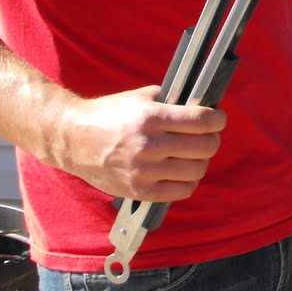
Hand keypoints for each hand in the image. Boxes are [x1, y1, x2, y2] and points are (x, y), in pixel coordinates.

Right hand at [53, 85, 226, 199]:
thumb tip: (203, 107)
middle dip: (212, 139)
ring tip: (194, 154)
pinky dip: (188, 182)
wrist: (73, 139)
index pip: (203, 121)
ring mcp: (143, 171)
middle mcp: (149, 145)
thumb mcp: (141, 98)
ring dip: (201, 161)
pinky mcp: (138, 191)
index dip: (217, 119)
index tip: (218, 118)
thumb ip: (172, 103)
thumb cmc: (109, 115)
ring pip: (196, 170)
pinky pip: (180, 192)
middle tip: (207, 136)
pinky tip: (182, 172)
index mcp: (152, 118)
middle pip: (204, 147)